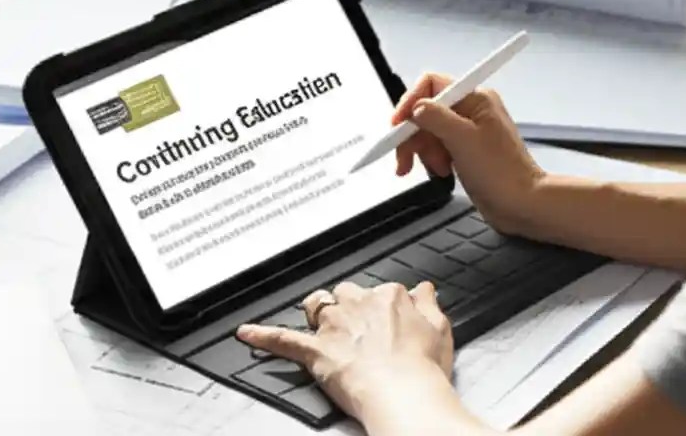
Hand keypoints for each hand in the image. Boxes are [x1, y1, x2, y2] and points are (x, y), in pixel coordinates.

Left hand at [236, 281, 453, 421]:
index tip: (386, 322)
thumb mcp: (440, 328)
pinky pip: (282, 340)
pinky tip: (246, 332)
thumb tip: (423, 289)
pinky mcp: (316, 350)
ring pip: (316, 305)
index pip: (380, 292)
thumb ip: (428, 303)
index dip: (380, 309)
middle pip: (346, 294)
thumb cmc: (422, 368)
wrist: (403, 394)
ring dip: (318, 313)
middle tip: (359, 332)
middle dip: (349, 308)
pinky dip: (262, 336)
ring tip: (321, 326)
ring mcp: (334, 326)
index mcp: (389, 296)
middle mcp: (358, 303)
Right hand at [392, 73, 545, 235]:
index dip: (411, 102)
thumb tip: (415, 107)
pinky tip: (442, 171)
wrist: (522, 204)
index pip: (431, 85)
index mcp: (475, 99)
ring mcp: (468, 131)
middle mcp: (471, 110)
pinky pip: (437, 146)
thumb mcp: (463, 140)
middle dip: (413, 134)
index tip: (398, 125)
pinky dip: (432, 159)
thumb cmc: (503, 173)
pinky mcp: (465, 150)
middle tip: (405, 157)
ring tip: (435, 167)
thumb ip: (435, 118)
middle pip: (426, 110)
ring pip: (428, 130)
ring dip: (422, 150)